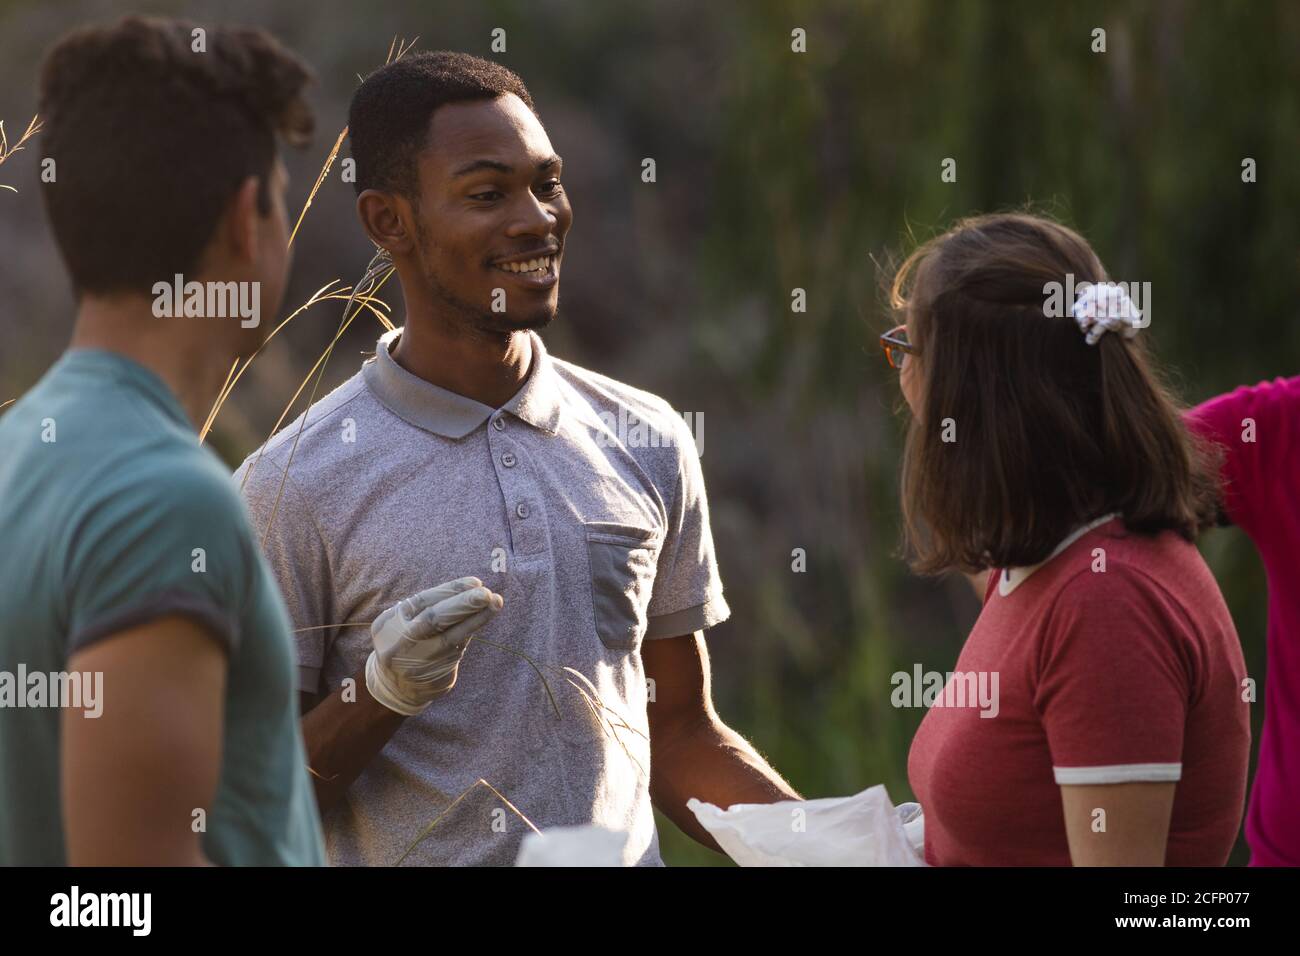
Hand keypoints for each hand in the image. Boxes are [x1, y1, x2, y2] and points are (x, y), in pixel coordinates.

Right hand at [364, 577, 502, 715]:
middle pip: (434, 620)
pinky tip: (484, 616)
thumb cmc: (401, 641)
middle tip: (487, 593)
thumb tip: (467, 590)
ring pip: (452, 637)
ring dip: (477, 618)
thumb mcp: (399, 622)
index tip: (476, 582)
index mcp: (388, 625)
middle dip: (463, 605)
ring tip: (496, 603)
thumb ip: (423, 607)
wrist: (395, 686)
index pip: (422, 601)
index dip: (450, 590)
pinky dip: (470, 629)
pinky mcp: (437, 675)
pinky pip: (458, 648)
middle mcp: (402, 644)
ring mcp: (420, 662)